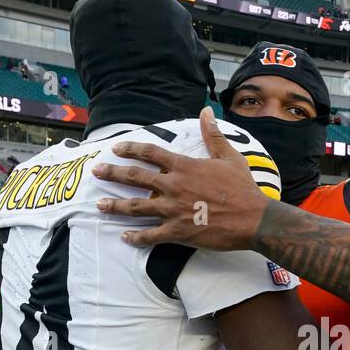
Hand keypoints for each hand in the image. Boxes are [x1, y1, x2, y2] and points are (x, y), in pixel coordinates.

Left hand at [93, 107, 269, 251]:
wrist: (253, 218)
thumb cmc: (243, 188)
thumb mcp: (229, 157)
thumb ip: (213, 135)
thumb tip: (206, 111)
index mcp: (184, 167)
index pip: (150, 153)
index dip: (131, 149)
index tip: (116, 149)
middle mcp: (173, 186)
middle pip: (135, 177)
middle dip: (112, 174)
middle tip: (96, 172)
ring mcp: (173, 210)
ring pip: (137, 207)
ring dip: (116, 206)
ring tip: (99, 206)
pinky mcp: (179, 232)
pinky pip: (151, 235)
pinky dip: (137, 237)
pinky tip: (125, 237)